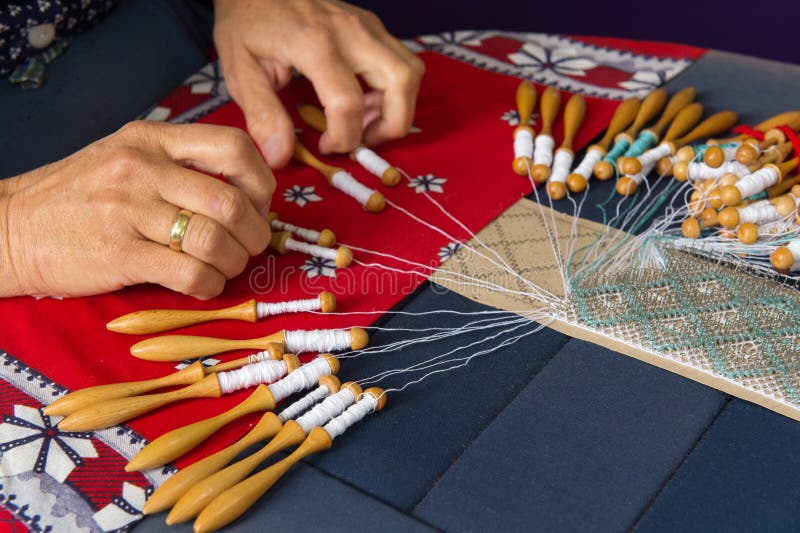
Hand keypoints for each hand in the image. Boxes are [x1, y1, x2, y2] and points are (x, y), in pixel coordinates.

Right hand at [1, 121, 274, 298]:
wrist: (10, 228)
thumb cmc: (78, 196)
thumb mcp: (126, 157)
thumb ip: (181, 164)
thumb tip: (247, 191)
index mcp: (151, 139)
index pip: (233, 147)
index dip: (262, 181)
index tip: (259, 204)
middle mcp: (142, 169)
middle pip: (231, 202)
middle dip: (255, 233)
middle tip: (251, 246)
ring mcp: (128, 211)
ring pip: (215, 240)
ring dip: (235, 262)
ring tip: (227, 266)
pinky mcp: (119, 255)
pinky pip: (189, 274)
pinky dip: (210, 285)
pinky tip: (204, 284)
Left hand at [213, 0, 424, 166]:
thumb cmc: (246, 23)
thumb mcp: (239, 70)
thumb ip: (262, 115)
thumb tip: (280, 157)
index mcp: (315, 44)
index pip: (348, 103)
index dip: (343, 137)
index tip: (325, 146)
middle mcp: (350, 31)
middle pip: (401, 82)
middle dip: (391, 125)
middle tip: (362, 140)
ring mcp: (367, 25)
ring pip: (411, 71)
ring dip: (398, 106)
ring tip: (365, 122)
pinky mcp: (372, 25)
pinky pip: (401, 61)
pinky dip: (394, 89)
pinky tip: (364, 100)